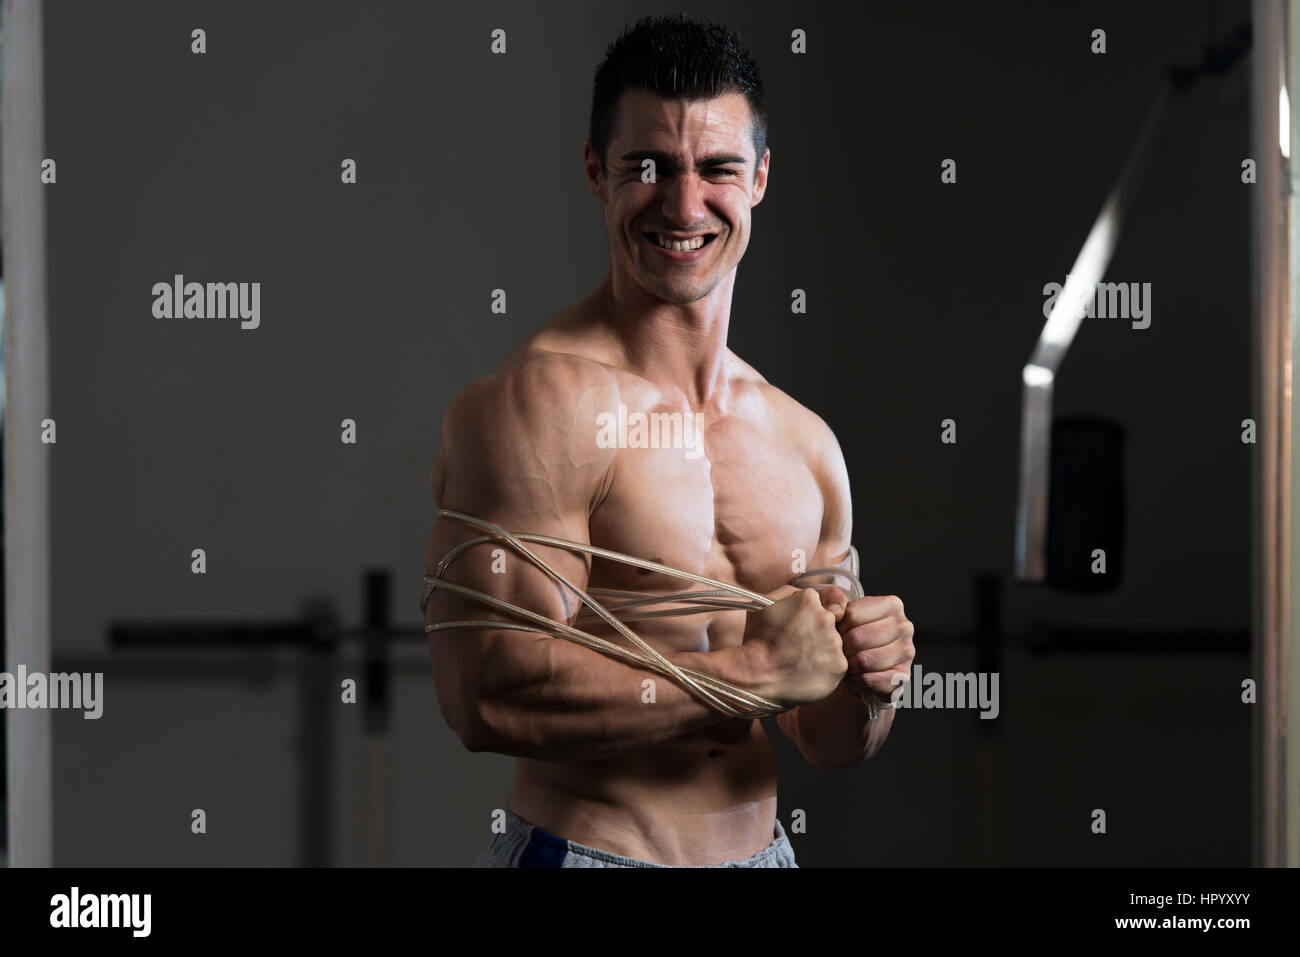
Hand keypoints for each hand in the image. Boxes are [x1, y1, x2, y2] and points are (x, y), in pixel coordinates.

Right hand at [742, 586, 848, 707]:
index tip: (796, 626)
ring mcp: (835, 643)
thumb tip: (813, 596)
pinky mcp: (840, 666)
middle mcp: (826, 618)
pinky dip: (825, 668)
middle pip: (829, 622)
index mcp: (809, 599)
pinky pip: (836, 664)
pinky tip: (806, 671)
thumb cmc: (757, 639)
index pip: (819, 602)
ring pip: (834, 643)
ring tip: (799, 660)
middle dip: (815, 631)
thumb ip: (791, 592)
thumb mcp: (766, 602)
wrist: (757, 675)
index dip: (807, 615)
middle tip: (795, 645)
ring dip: (821, 649)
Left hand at [834, 593, 914, 705]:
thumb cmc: (846, 636)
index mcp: (892, 605)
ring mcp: (906, 652)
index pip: (852, 615)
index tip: (833, 632)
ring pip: (864, 660)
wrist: (856, 671)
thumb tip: (836, 610)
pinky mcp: (903, 676)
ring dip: (848, 666)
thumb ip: (830, 598)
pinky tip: (853, 678)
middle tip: (835, 652)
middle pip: (858, 638)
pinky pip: (871, 680)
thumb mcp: (836, 611)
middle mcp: (904, 627)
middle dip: (840, 649)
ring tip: (844, 664)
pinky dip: (856, 682)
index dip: (836, 626)